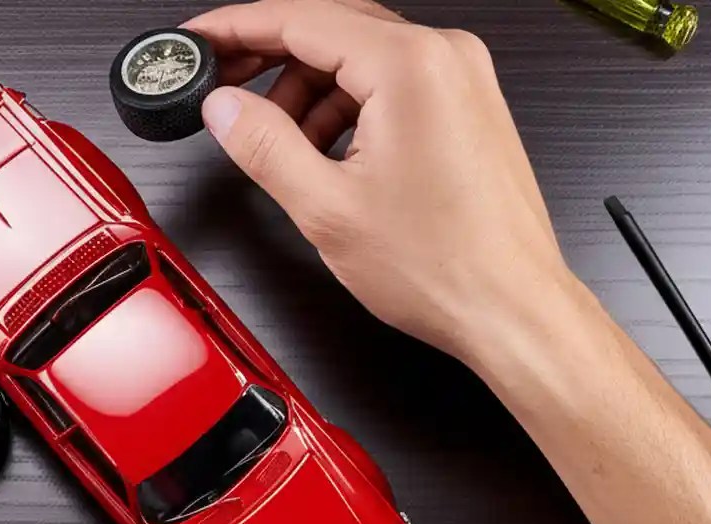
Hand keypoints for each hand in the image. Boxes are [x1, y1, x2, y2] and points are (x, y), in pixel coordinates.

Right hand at [186, 0, 567, 359]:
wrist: (511, 308)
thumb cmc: (445, 266)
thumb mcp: (325, 207)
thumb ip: (263, 145)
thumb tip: (224, 107)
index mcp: (410, 67)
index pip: (301, 18)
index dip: (237, 27)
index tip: (199, 40)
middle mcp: (444, 58)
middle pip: (330, 29)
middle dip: (268, 60)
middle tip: (219, 86)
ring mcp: (461, 80)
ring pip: (358, 60)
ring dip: (307, 93)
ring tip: (279, 146)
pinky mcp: (465, 107)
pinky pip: (389, 86)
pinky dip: (345, 110)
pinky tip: (321, 153)